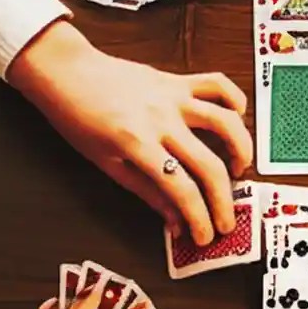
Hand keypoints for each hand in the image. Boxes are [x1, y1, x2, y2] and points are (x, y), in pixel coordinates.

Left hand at [8, 21, 252, 245]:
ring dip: (242, 150)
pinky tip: (237, 118)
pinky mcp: (178, 80)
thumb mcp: (106, 163)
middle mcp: (161, 120)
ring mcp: (173, 97)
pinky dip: (235, 100)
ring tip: (238, 169)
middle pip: (208, 165)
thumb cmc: (79, 118)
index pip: (181, 189)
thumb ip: (147, 191)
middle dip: (224, 202)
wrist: (66, 71)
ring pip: (225, 122)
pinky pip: (218, 84)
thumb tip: (175, 222)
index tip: (204, 237)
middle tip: (226, 222)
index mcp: (137, 143)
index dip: (199, 219)